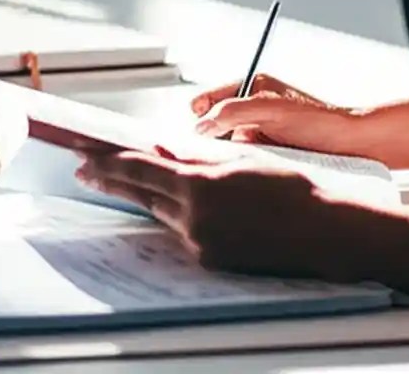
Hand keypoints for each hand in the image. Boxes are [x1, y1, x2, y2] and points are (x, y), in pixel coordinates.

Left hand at [76, 149, 374, 280]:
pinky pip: (182, 231)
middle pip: (140, 194)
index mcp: (199, 186)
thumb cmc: (291, 188)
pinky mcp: (211, 258)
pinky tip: (169, 202)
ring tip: (122, 180)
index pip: (137, 171)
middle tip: (86, 169)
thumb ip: (195, 157)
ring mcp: (201, 242)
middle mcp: (194, 218)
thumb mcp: (239, 159)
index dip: (106, 163)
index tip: (83, 158)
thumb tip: (161, 149)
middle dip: (111, 180)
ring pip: (160, 213)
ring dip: (143, 196)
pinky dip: (172, 213)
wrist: (325, 230)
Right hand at [190, 74, 370, 158]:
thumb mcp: (271, 109)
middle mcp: (253, 109)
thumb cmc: (321, 121)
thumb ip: (232, 112)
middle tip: (223, 146)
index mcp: (253, 87)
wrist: (353, 146)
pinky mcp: (266, 153)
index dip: (200, 112)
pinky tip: (256, 168)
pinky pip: (242, 160)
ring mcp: (258, 132)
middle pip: (214, 124)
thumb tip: (201, 124)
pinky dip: (244, 165)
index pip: (210, 98)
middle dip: (215, 137)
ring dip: (232, 154)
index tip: (198, 126)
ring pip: (226, 146)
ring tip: (249, 158)